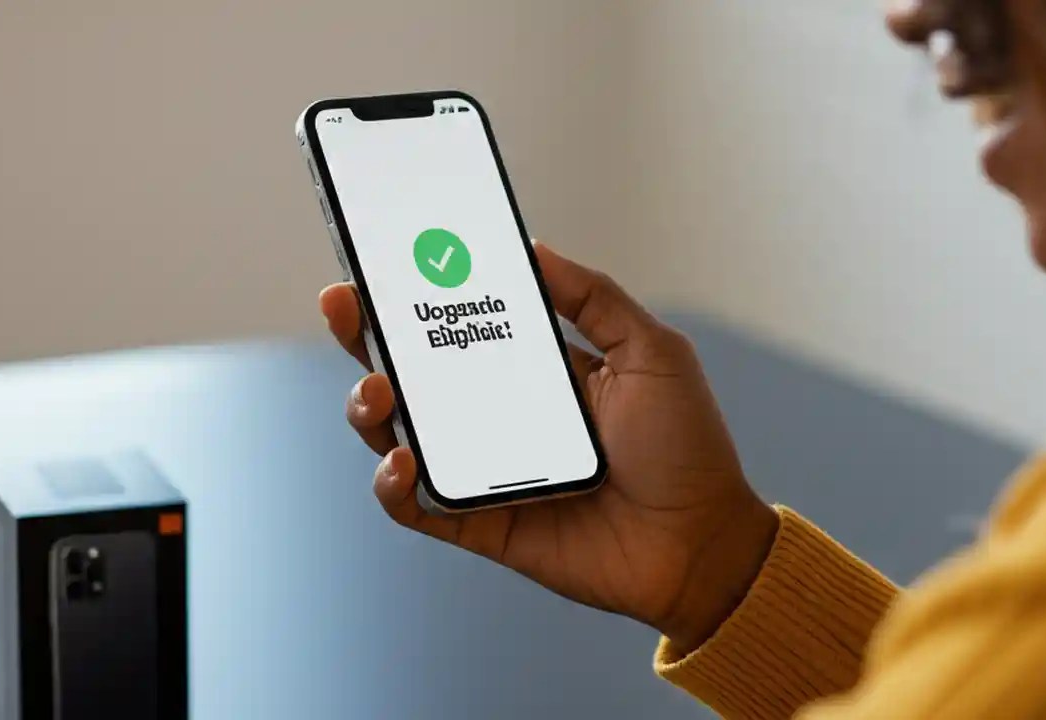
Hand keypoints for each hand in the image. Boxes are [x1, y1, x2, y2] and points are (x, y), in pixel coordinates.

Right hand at [319, 242, 777, 650]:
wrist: (701, 542)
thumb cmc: (686, 447)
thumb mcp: (651, 352)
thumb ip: (593, 298)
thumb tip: (532, 248)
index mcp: (537, 370)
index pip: (462, 325)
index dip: (418, 295)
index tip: (382, 261)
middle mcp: (502, 415)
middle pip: (414, 373)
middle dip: (368, 337)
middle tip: (345, 307)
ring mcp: (486, 470)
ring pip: (402, 434)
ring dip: (371, 409)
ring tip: (375, 391)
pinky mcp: (481, 523)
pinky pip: (419, 505)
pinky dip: (394, 486)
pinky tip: (403, 461)